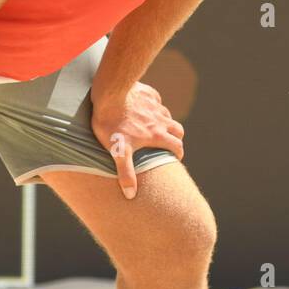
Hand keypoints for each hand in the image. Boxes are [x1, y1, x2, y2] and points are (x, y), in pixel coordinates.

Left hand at [91, 81, 184, 199]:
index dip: (178, 153)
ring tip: (157, 127)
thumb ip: (126, 173)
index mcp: (157, 134)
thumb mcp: (119, 152)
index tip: (175, 158)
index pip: (177, 146)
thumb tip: (130, 195)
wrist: (111, 93)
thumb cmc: (113, 124)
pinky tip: (145, 108)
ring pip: (168, 115)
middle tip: (169, 144)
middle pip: (178, 129)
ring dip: (166, 122)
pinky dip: (154, 106)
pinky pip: (156, 101)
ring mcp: (155, 105)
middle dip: (176, 138)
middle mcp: (160, 120)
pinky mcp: (147, 93)